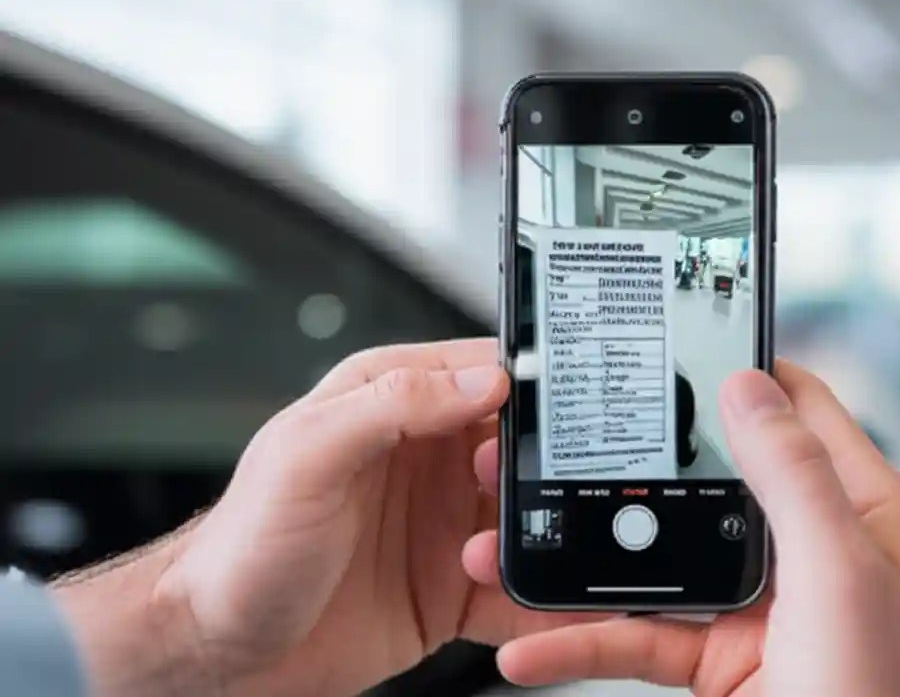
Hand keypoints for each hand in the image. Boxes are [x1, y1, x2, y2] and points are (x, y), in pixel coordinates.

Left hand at [55, 339, 589, 695]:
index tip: (556, 412)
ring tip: (487, 555)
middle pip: (521, 444)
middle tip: (529, 492)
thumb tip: (479, 381)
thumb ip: (392, 405)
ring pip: (531, 514)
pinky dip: (539, 595)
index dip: (525, 387)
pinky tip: (528, 600)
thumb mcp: (307, 456)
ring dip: (537, 535)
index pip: (481, 370)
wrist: (219, 653)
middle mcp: (428, 457)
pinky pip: (519, 584)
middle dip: (543, 467)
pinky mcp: (457, 585)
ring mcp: (446, 522)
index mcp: (392, 403)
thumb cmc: (241, 547)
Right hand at [464, 361, 899, 695]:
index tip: (678, 337)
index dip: (743, 369)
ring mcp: (767, 611)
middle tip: (566, 447)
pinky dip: (586, 642)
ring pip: (663, 565)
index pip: (802, 411)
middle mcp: (815, 554)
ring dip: (590, 564)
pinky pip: (646, 640)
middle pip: (711, 483)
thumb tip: (751, 387)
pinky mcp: (727, 664)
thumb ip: (796, 477)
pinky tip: (535, 647)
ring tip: (518, 551)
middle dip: (635, 471)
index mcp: (865, 514)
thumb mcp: (845, 576)